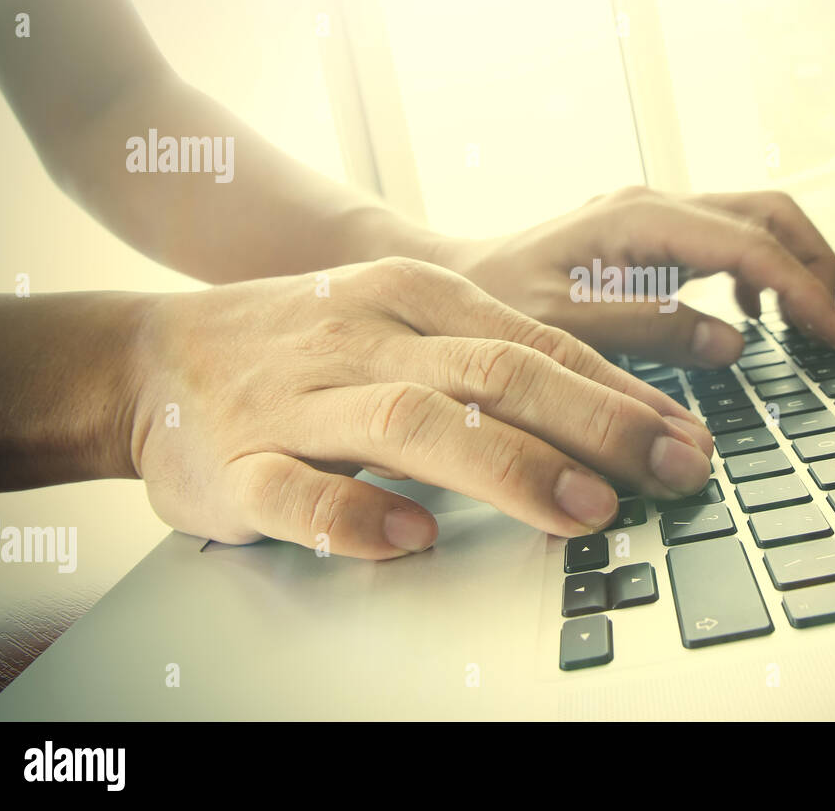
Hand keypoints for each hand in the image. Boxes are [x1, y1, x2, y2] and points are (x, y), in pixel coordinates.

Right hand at [129, 258, 713, 558]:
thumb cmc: (302, 343)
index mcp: (412, 296)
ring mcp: (299, 401)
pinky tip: (412, 538)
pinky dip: (358, 517)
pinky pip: (298, 495)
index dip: (619, 393)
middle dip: (595, 424)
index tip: (683, 436)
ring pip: (412, 424)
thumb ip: (492, 360)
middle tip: (670, 471)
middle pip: (494, 373)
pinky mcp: (237, 465)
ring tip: (583, 509)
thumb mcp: (402, 321)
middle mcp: (364, 338)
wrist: (152, 357)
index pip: (536, 343)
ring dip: (508, 468)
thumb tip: (614, 415)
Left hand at [444, 186, 834, 367]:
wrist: (455, 283)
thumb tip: (734, 338)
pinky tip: (750, 315)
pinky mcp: (652, 236)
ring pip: (756, 219)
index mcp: (639, 220)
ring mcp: (655, 217)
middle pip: (770, 211)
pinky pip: (727, 239)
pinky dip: (758, 272)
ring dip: (794, 264)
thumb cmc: (494, 304)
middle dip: (816, 265)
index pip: (751, 244)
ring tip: (808, 325)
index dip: (805, 290)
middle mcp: (654, 206)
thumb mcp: (562, 326)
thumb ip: (647, 328)